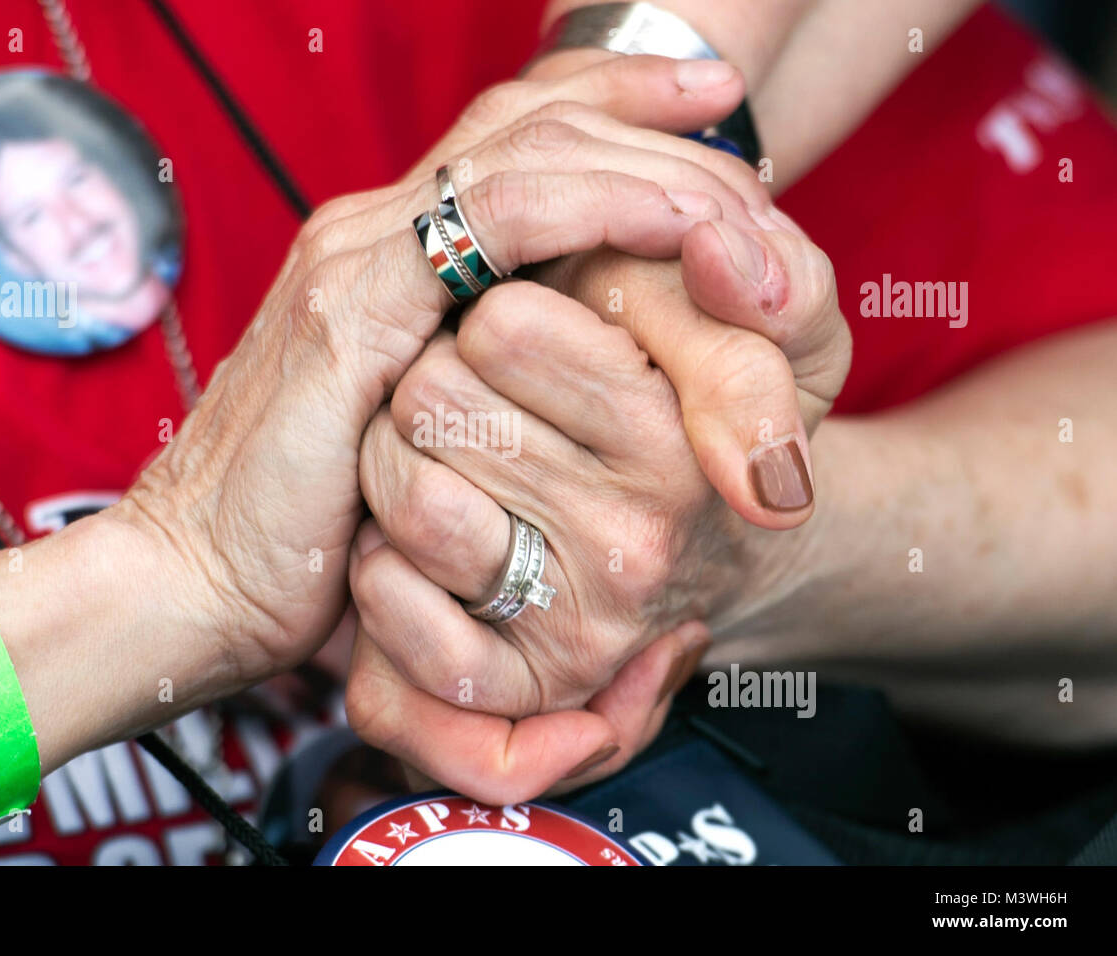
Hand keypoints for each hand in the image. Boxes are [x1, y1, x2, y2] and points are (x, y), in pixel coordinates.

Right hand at [108, 55, 760, 692]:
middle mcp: (369, 232)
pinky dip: (597, 206)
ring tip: (732, 193)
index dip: (610, 99)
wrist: (192, 585)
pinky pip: (495, 217)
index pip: (511, 135)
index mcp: (387, 254)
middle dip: (643, 114)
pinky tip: (671, 222)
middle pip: (529, 121)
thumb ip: (476, 391)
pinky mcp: (352, 310)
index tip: (709, 108)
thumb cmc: (309, 535)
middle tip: (734, 137)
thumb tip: (565, 384)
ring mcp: (357, 260)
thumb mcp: (415, 444)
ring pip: (525, 151)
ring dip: (641, 161)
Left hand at [346, 198, 850, 802]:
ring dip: (403, 460)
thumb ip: (769, 286)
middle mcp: (629, 544)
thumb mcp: (780, 342)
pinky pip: (393, 601)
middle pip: (432, 400)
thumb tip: (714, 246)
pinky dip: (384, 562)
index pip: (503, 328)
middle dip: (442, 375)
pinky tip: (426, 539)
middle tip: (490, 397)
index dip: (497, 312)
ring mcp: (573, 619)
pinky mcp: (516, 680)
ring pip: (402, 489)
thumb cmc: (719, 419)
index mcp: (678, 446)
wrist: (716, 553)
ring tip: (459, 461)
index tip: (527, 330)